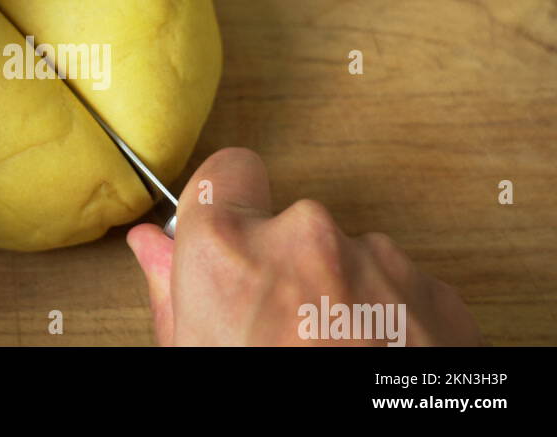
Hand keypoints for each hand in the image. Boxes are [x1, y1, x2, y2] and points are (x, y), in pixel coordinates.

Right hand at [127, 148, 482, 345]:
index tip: (229, 232)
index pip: (224, 171)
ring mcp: (378, 262)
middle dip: (283, 265)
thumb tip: (149, 246)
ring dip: (338, 294)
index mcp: (228, 254)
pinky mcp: (435, 292)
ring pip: (346, 254)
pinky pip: (396, 283)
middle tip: (277, 329)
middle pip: (287, 222)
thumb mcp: (195, 361)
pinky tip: (368, 362)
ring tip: (327, 357)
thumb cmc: (269, 415)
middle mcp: (305, 240)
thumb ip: (169, 292)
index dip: (226, 203)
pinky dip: (386, 315)